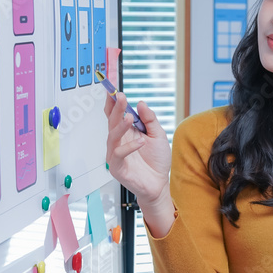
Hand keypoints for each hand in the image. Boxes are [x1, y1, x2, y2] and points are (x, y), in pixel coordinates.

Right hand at [104, 92, 171, 207]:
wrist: (160, 184)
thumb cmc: (156, 161)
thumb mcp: (158, 135)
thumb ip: (150, 119)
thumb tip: (141, 103)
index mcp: (126, 132)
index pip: (115, 114)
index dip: (112, 102)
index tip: (113, 88)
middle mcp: (118, 141)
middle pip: (112, 121)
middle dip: (115, 108)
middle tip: (120, 96)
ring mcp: (116, 154)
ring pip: (113, 136)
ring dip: (121, 125)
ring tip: (130, 116)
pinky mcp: (117, 167)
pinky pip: (119, 154)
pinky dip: (129, 147)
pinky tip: (140, 142)